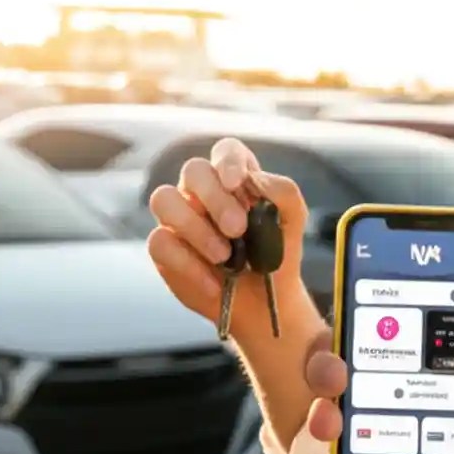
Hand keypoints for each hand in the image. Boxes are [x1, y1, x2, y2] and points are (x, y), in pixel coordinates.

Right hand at [146, 137, 309, 337]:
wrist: (266, 302)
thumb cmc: (277, 256)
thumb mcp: (293, 222)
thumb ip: (284, 193)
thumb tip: (255, 178)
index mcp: (235, 179)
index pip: (225, 151)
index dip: (228, 160)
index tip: (237, 182)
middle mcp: (202, 192)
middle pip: (193, 170)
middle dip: (215, 198)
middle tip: (238, 229)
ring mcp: (179, 218)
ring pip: (164, 199)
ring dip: (195, 228)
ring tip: (225, 256)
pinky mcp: (165, 248)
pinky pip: (160, 242)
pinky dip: (188, 264)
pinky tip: (213, 283)